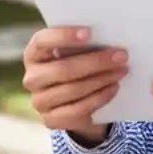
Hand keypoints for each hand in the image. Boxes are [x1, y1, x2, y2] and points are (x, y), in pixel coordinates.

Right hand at [22, 26, 128, 141]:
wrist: (73, 102)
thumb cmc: (75, 67)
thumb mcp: (73, 53)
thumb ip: (81, 46)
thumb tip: (107, 40)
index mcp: (33, 54)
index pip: (42, 41)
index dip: (64, 36)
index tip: (89, 32)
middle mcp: (31, 78)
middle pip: (63, 69)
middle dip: (95, 62)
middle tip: (120, 56)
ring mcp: (39, 101)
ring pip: (73, 90)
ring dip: (101, 80)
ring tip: (121, 71)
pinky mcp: (50, 120)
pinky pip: (78, 110)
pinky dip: (99, 98)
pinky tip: (113, 88)